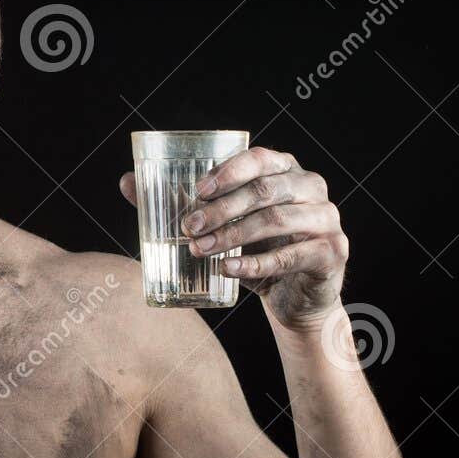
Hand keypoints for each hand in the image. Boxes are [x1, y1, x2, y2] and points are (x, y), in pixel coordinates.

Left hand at [119, 146, 346, 330]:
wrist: (296, 299)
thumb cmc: (256, 252)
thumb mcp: (222, 226)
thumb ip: (181, 203)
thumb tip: (127, 182)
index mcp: (287, 170)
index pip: (260, 158)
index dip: (229, 170)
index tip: (197, 189)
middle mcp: (311, 188)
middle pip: (264, 190)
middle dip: (222, 208)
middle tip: (188, 226)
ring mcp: (326, 219)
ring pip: (276, 220)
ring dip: (233, 235)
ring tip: (200, 249)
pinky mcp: (332, 253)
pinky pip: (291, 256)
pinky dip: (255, 264)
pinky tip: (227, 269)